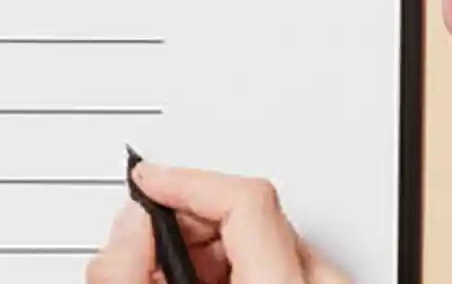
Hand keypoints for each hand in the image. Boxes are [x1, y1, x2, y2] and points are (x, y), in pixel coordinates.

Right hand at [88, 163, 350, 283]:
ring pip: (262, 237)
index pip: (245, 197)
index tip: (146, 179)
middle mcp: (321, 283)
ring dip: (206, 247)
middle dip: (186, 221)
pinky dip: (231, 267)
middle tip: (142, 249)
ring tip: (164, 276)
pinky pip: (278, 261)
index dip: (184, 178)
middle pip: (250, 212)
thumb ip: (130, 272)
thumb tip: (130, 227)